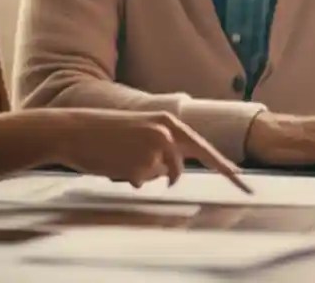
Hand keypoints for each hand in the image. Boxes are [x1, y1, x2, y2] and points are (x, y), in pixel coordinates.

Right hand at [54, 110, 249, 191]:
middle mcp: (167, 134)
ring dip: (145, 173)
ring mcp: (154, 150)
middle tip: (235, 191)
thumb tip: (174, 174)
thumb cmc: (104, 132)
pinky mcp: (139, 165)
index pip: (203, 147)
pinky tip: (114, 163)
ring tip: (122, 158)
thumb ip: (162, 146)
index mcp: (168, 122)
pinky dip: (130, 178)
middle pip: (190, 162)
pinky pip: (141, 182)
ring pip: (160, 176)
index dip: (224, 166)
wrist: (73, 129)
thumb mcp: (140, 130)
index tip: (242, 180)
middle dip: (207, 174)